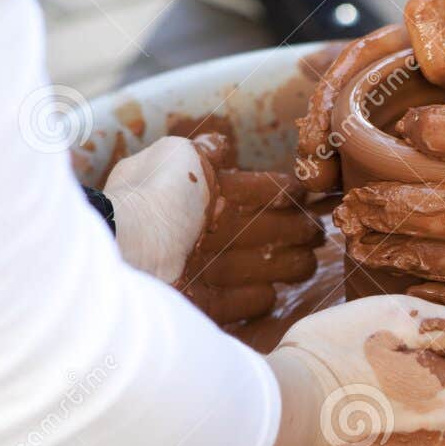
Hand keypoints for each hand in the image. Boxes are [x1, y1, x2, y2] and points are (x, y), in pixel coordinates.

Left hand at [106, 133, 322, 328]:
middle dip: (287, 231)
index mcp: (191, 192)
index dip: (275, 191)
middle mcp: (192, 230)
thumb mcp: (179, 155)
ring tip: (311, 266)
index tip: (304, 195)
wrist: (126, 254)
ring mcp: (194, 268)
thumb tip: (222, 144)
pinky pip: (231, 301)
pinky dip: (252, 299)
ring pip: (247, 265)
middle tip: (318, 235)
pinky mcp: (195, 301)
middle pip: (252, 230)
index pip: (244, 190)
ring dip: (281, 265)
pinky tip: (276, 295)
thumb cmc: (155, 200)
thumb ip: (206, 150)